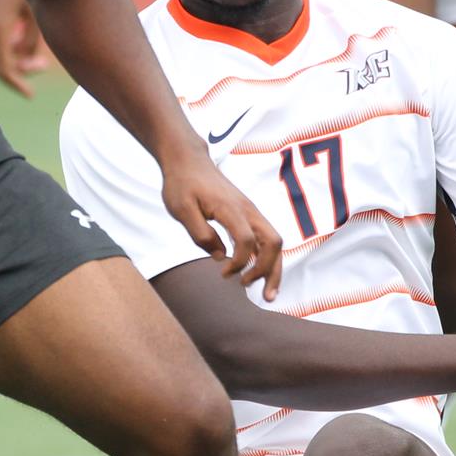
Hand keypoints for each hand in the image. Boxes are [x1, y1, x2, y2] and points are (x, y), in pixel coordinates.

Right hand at [0, 0, 48, 96]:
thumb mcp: (36, 14)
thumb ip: (31, 42)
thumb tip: (29, 62)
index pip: (3, 70)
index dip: (17, 84)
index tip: (30, 95)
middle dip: (16, 70)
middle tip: (41, 64)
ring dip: (10, 56)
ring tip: (34, 48)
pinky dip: (3, 44)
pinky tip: (21, 33)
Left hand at [158, 149, 284, 300]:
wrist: (189, 161)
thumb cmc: (182, 184)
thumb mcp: (181, 210)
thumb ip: (199, 233)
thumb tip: (219, 256)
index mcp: (231, 208)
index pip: (246, 240)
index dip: (239, 262)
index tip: (223, 273)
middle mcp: (248, 210)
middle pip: (273, 242)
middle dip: (270, 271)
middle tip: (256, 293)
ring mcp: (251, 212)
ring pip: (274, 242)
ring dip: (273, 269)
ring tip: (268, 294)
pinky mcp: (248, 215)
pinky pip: (265, 239)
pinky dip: (266, 260)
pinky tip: (258, 276)